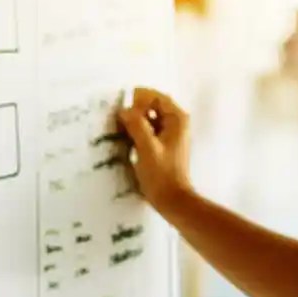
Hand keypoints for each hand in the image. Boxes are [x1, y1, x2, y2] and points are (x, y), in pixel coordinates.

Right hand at [117, 87, 193, 213]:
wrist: (172, 200)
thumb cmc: (162, 174)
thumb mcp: (147, 147)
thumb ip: (136, 125)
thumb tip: (124, 110)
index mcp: (177, 118)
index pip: (155, 96)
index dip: (138, 101)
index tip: (123, 113)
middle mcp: (177, 121)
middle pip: (152, 105)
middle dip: (135, 111)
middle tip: (121, 123)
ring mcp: (171, 133)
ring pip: (149, 118)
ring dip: (135, 121)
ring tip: (122, 131)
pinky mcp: (164, 144)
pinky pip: (149, 129)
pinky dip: (138, 131)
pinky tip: (128, 141)